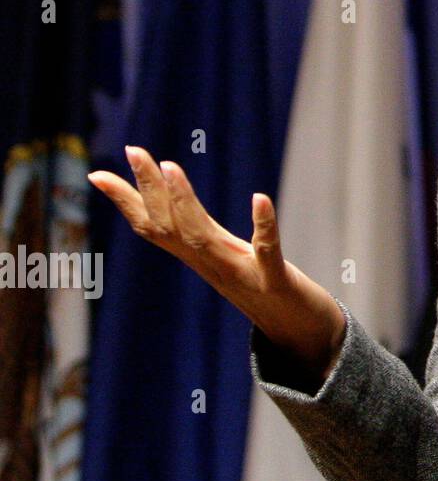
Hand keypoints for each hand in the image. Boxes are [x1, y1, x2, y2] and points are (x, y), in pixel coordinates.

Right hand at [89, 145, 346, 382]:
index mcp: (199, 256)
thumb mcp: (223, 254)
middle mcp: (212, 265)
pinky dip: (263, 226)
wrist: (297, 330)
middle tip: (133, 150)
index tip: (97, 173)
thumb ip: (199, 231)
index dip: (125, 202)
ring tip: (171, 166)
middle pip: (171, 227)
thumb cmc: (260, 284)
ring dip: (185, 203)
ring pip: (204, 238)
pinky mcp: (276, 280)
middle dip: (150, 189)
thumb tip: (173, 203)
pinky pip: (267, 252)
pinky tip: (259, 198)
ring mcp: (242, 274)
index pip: (154, 227)